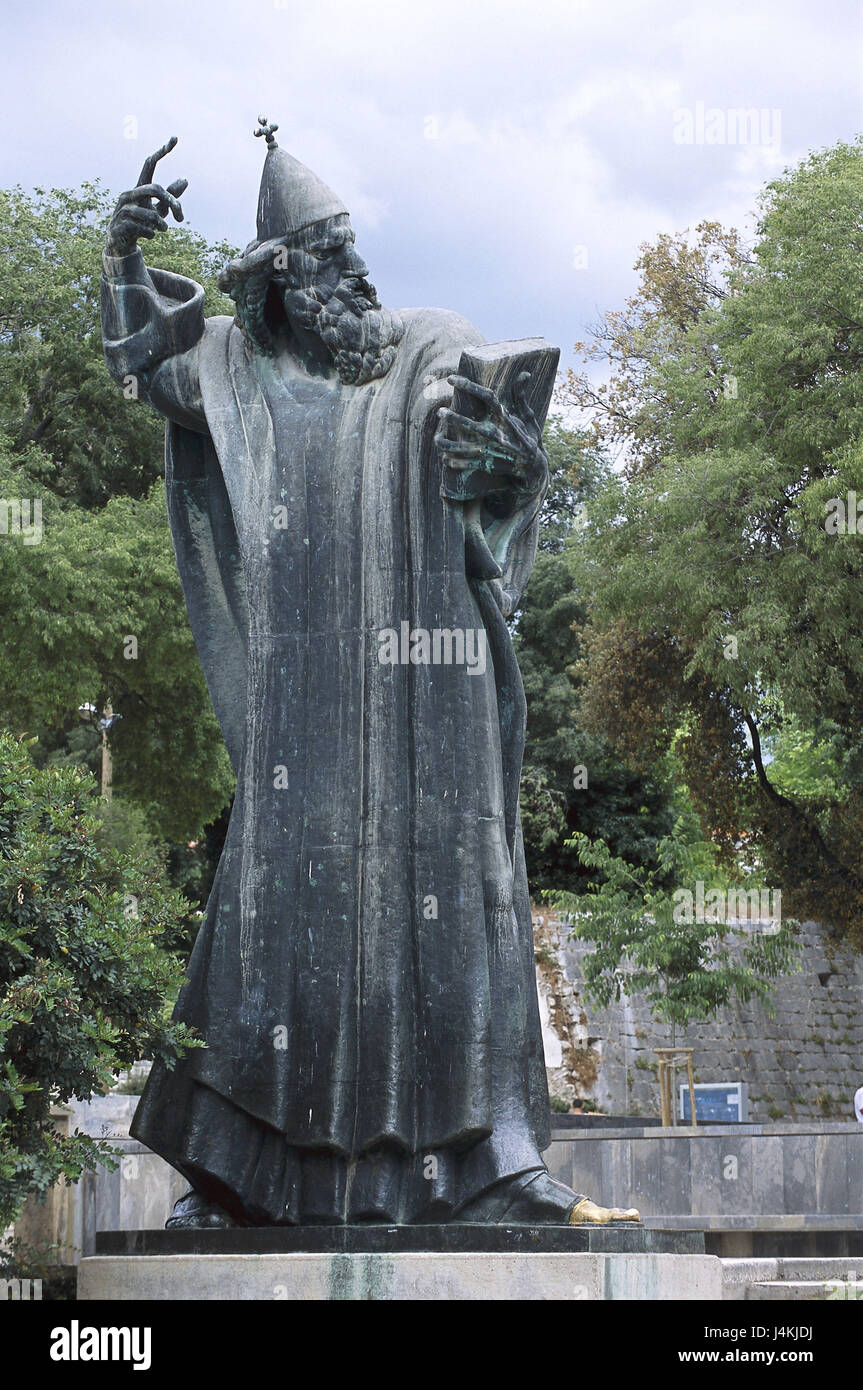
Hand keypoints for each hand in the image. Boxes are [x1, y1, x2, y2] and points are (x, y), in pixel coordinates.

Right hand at [105, 137, 187, 256]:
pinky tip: (149, 235)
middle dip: (171, 202)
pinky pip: (144, 229)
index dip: (162, 151)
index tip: (175, 138)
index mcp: (139, 187)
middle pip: (154, 188)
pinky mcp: (120, 225)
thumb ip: (170, 197)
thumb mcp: (158, 209)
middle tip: (181, 217)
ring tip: (163, 230)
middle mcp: (129, 194)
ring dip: (162, 224)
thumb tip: (185, 180)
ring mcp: (123, 209)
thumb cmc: (141, 222)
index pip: (150, 164)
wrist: (120, 242)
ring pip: (151, 214)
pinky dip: (152, 234)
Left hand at [434, 370, 546, 492]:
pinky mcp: (491, 465)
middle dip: (454, 418)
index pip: (488, 397)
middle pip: (473, 424)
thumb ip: (521, 396)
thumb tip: (525, 373)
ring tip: (436, 439)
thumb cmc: (527, 437)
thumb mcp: (528, 417)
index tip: (451, 378)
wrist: (534, 468)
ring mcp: (494, 451)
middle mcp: (500, 434)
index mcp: (507, 418)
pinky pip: (470, 465)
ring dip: (450, 444)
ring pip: (467, 448)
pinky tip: (445, 459)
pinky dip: (457, 463)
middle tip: (440, 411)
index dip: (469, 386)